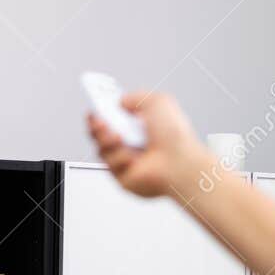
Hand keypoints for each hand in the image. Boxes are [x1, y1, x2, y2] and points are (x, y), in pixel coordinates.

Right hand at [86, 90, 214, 199]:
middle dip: (96, 124)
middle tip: (98, 119)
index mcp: (141, 125)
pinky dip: (118, 157)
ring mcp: (127, 160)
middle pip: (102, 132)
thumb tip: (121, 101)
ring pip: (101, 148)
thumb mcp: (157, 101)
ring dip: (106, 139)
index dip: (103, 109)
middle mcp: (134, 142)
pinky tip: (131, 157)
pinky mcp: (123, 177)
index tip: (95, 102)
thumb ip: (136, 97)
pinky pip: (109, 165)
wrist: (179, 163)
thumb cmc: (175, 136)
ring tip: (118, 136)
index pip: (115, 116)